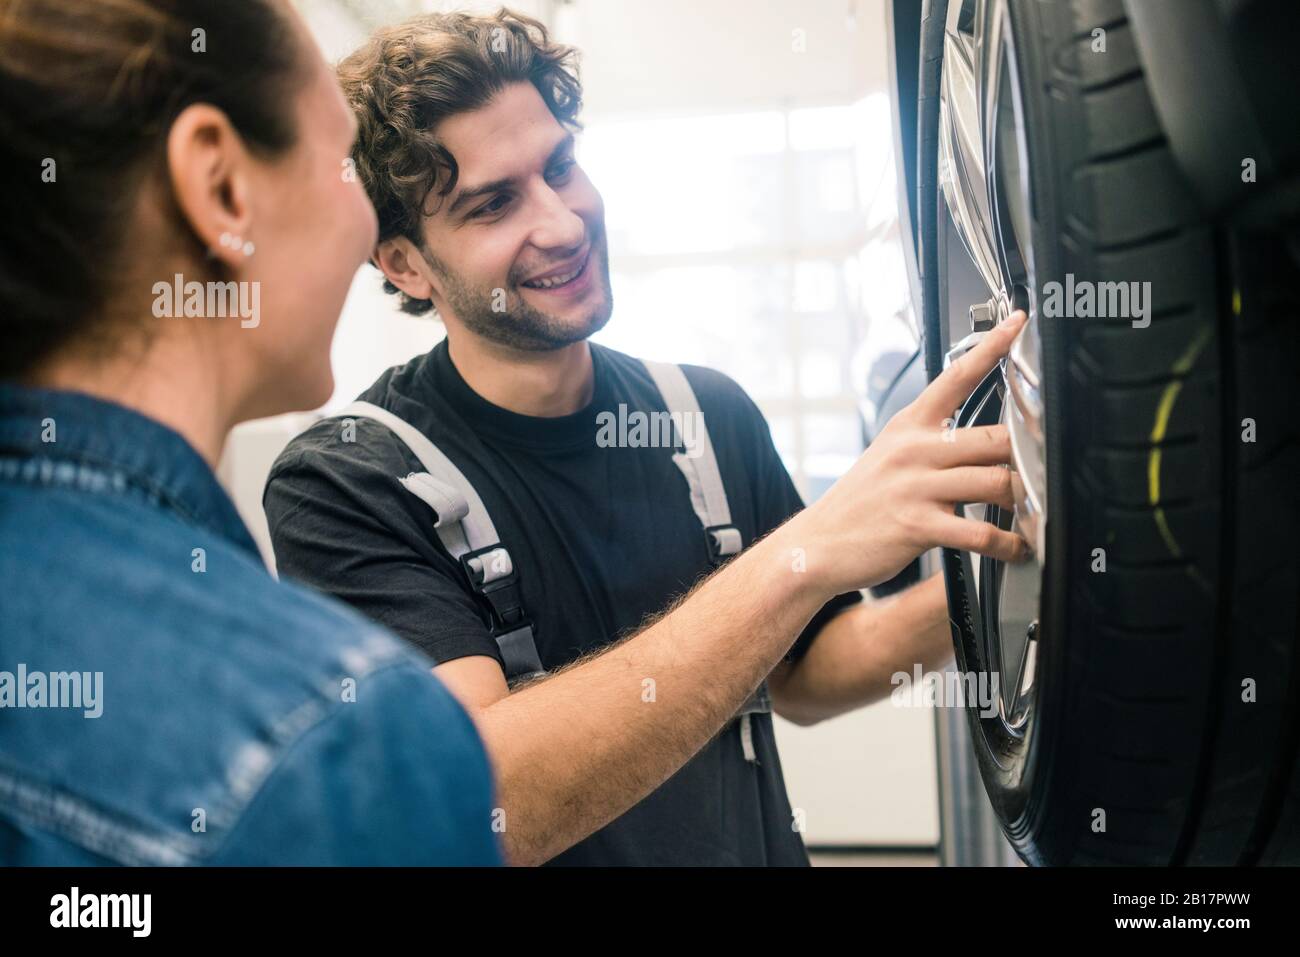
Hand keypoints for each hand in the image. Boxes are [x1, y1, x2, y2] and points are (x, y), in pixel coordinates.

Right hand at [783, 310, 1029, 595]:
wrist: (819, 543)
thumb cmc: (860, 502)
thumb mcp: (888, 454)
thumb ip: (930, 440)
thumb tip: (976, 437)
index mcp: (909, 426)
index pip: (956, 376)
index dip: (991, 347)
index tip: (1018, 323)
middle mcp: (915, 450)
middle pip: (994, 437)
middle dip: (1028, 454)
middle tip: (1048, 464)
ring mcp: (916, 487)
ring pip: (995, 482)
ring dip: (1024, 500)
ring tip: (1036, 512)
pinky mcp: (918, 525)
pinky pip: (980, 532)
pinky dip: (1007, 543)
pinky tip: (1016, 547)